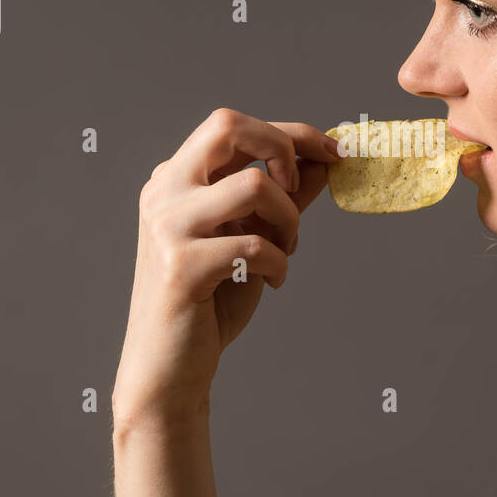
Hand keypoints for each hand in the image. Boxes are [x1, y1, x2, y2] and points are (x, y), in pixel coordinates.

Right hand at [112, 108, 340, 428]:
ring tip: (286, 249)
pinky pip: (256, 244)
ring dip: (289, 219)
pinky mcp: (180, 267)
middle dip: (284, 147)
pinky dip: (280, 263)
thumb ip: (283, 197)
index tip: (332, 149)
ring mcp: (167, 227)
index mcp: (176, 180)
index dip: (289, 132)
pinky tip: (273, 280)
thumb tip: (324, 158)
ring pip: (254, 187)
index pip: (231, 125)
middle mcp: (164, 193)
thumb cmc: (210, 302)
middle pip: (228, 125)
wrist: (170, 371)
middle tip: (300, 188)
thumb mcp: (252, 237)